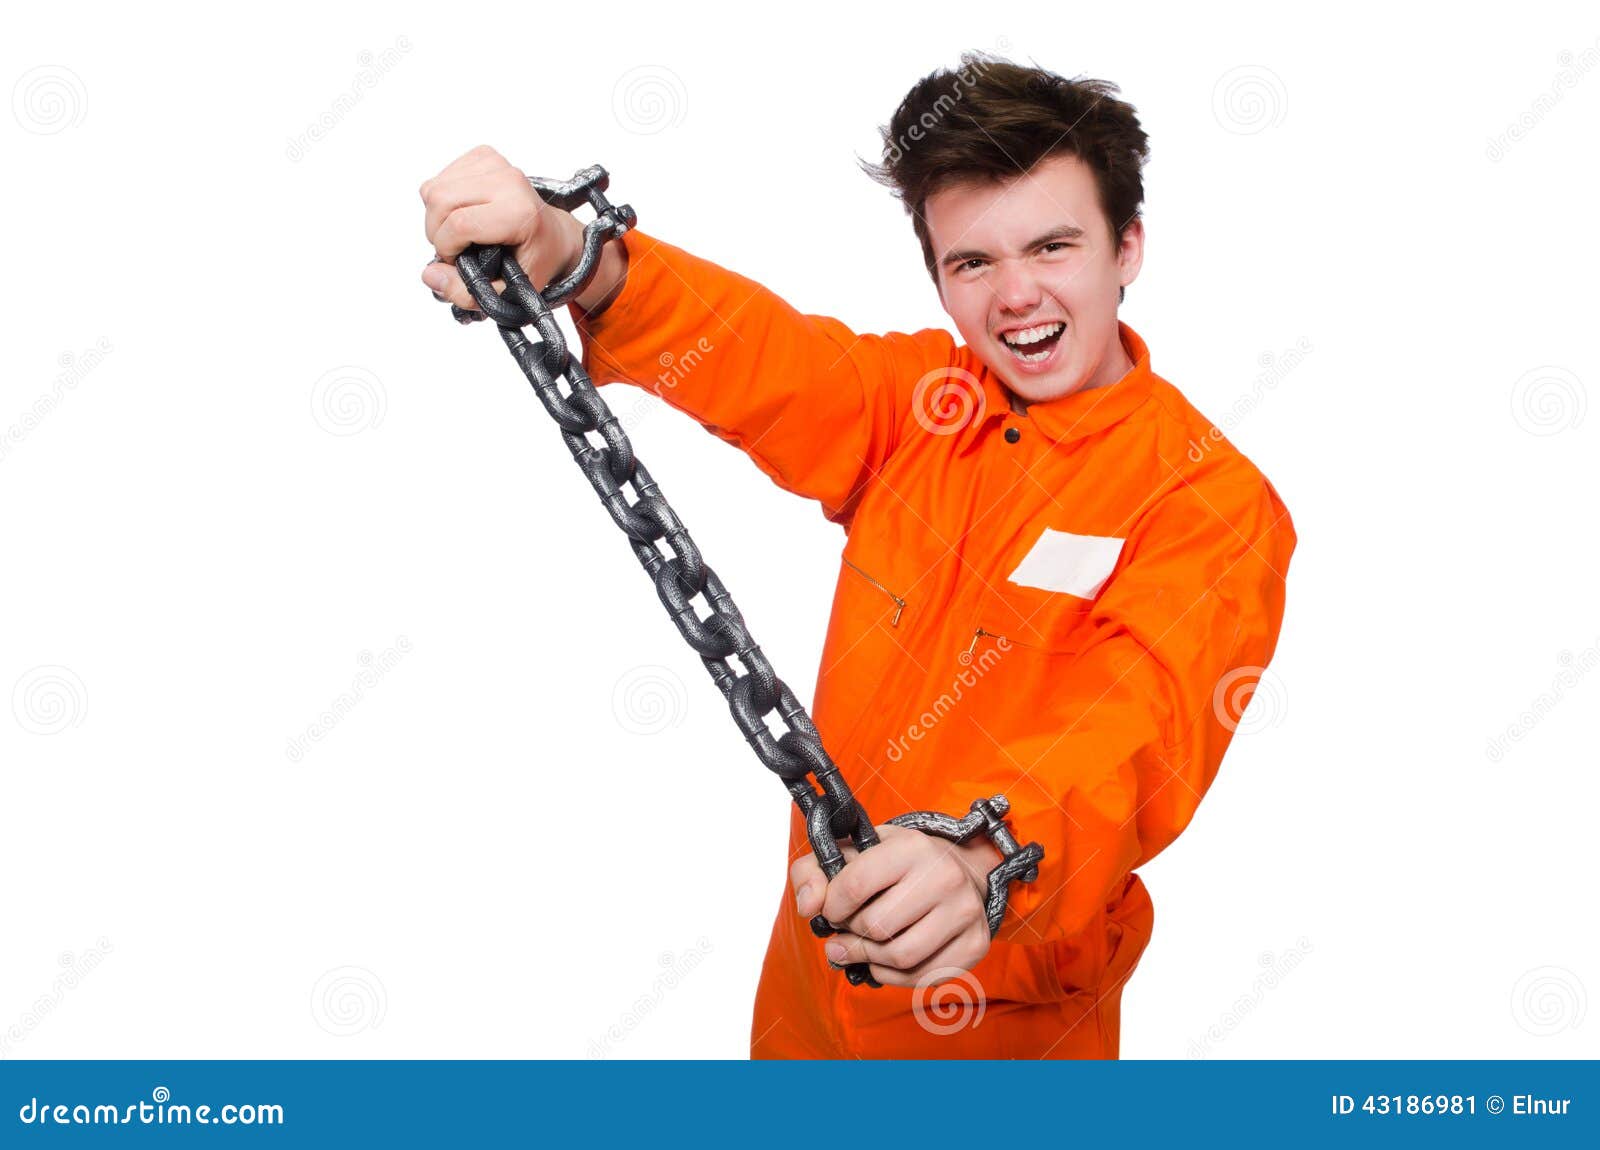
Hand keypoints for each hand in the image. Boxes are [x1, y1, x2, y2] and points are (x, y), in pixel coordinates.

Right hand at [417, 144, 618, 314]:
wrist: (554, 236)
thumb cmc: (533, 261)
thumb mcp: (506, 292)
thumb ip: (466, 292)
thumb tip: (430, 275)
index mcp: (519, 212)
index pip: (460, 224)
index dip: (446, 247)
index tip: (456, 262)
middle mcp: (509, 181)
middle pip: (441, 201)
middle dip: (436, 232)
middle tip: (453, 249)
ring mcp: (496, 164)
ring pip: (434, 189)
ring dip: (435, 217)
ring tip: (458, 233)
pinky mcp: (483, 156)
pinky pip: (440, 178)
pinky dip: (440, 200)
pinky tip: (461, 213)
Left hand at [790, 822, 1002, 988]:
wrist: (958, 870)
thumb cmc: (897, 865)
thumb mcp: (854, 852)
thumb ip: (813, 871)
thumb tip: (808, 907)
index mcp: (911, 846)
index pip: (854, 886)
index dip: (832, 907)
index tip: (832, 910)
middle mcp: (944, 876)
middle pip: (876, 927)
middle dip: (851, 935)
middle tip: (847, 931)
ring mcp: (965, 912)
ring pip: (900, 957)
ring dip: (869, 959)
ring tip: (860, 949)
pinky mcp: (975, 944)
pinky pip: (923, 977)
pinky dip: (894, 976)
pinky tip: (885, 961)